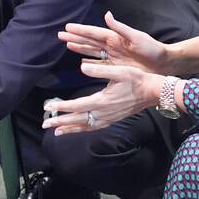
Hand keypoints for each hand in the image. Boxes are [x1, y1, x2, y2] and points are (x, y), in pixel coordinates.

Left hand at [42, 66, 162, 135]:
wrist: (153, 92)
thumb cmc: (137, 79)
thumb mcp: (119, 71)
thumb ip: (99, 70)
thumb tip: (82, 67)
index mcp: (103, 100)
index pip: (77, 105)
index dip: (62, 106)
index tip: (50, 106)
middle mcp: (103, 113)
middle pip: (77, 119)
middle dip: (60, 121)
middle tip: (45, 123)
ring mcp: (108, 118)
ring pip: (84, 126)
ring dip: (69, 128)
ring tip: (55, 131)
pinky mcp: (112, 120)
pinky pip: (93, 127)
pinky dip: (81, 129)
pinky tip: (75, 129)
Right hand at [58, 11, 170, 73]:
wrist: (162, 64)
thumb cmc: (151, 49)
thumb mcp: (136, 37)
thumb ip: (120, 28)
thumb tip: (107, 15)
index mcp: (115, 37)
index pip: (93, 32)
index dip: (80, 30)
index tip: (67, 27)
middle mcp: (111, 46)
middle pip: (88, 41)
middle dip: (75, 37)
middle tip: (60, 34)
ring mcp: (112, 57)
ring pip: (91, 51)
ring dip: (79, 48)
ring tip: (67, 44)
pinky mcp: (115, 67)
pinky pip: (98, 64)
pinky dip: (89, 62)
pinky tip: (81, 62)